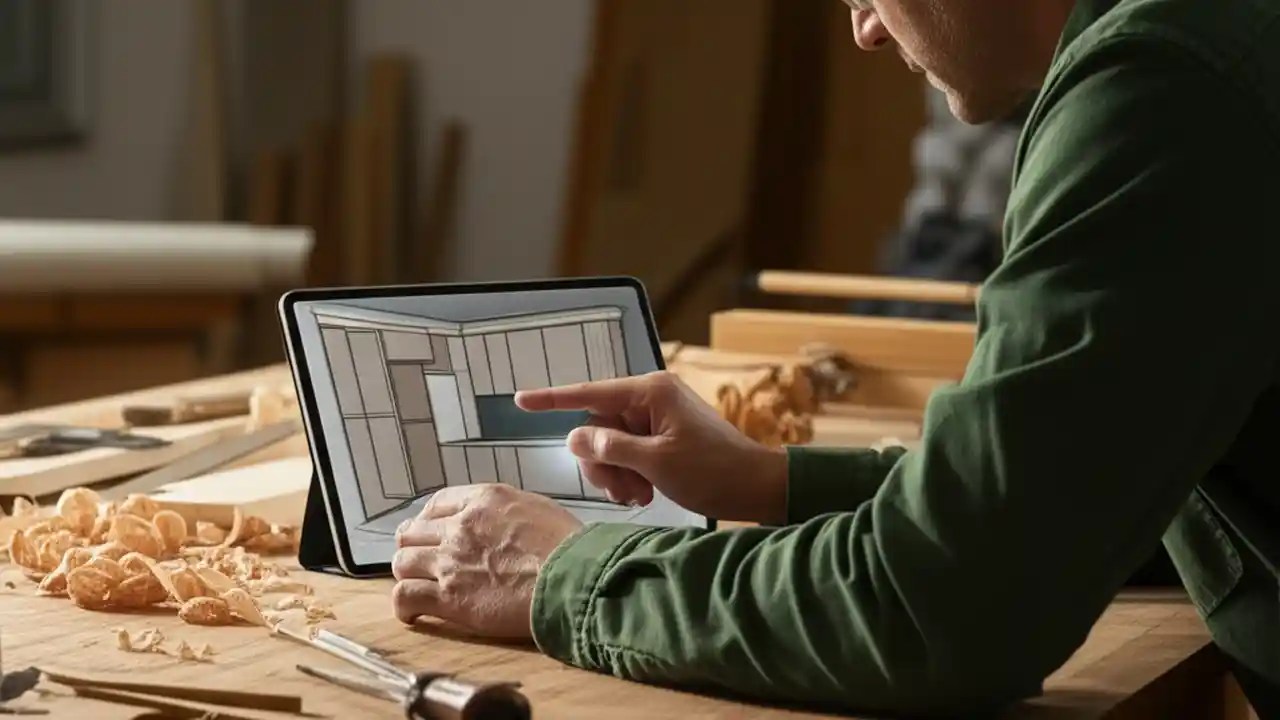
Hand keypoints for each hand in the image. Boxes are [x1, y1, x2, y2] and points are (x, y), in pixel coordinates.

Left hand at [391, 484, 583, 638]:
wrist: (573, 578)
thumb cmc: (568, 545)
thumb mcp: (536, 507)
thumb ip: (505, 511)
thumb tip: (497, 522)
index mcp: (482, 500)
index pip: (436, 503)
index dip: (428, 519)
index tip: (432, 533)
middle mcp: (459, 527)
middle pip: (411, 532)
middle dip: (414, 546)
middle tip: (424, 561)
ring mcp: (450, 563)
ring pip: (402, 562)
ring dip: (408, 574)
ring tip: (419, 586)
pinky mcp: (450, 598)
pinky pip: (405, 597)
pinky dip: (404, 605)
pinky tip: (414, 613)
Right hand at [515, 371, 788, 523]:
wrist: (757, 488)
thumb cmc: (714, 471)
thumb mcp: (656, 462)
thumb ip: (611, 447)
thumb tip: (576, 437)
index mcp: (650, 392)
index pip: (590, 393)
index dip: (553, 399)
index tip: (521, 400)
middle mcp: (651, 398)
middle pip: (598, 426)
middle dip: (602, 462)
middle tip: (621, 490)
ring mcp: (658, 418)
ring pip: (611, 445)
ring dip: (616, 474)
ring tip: (638, 496)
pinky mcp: (664, 437)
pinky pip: (629, 453)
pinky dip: (630, 475)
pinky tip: (646, 494)